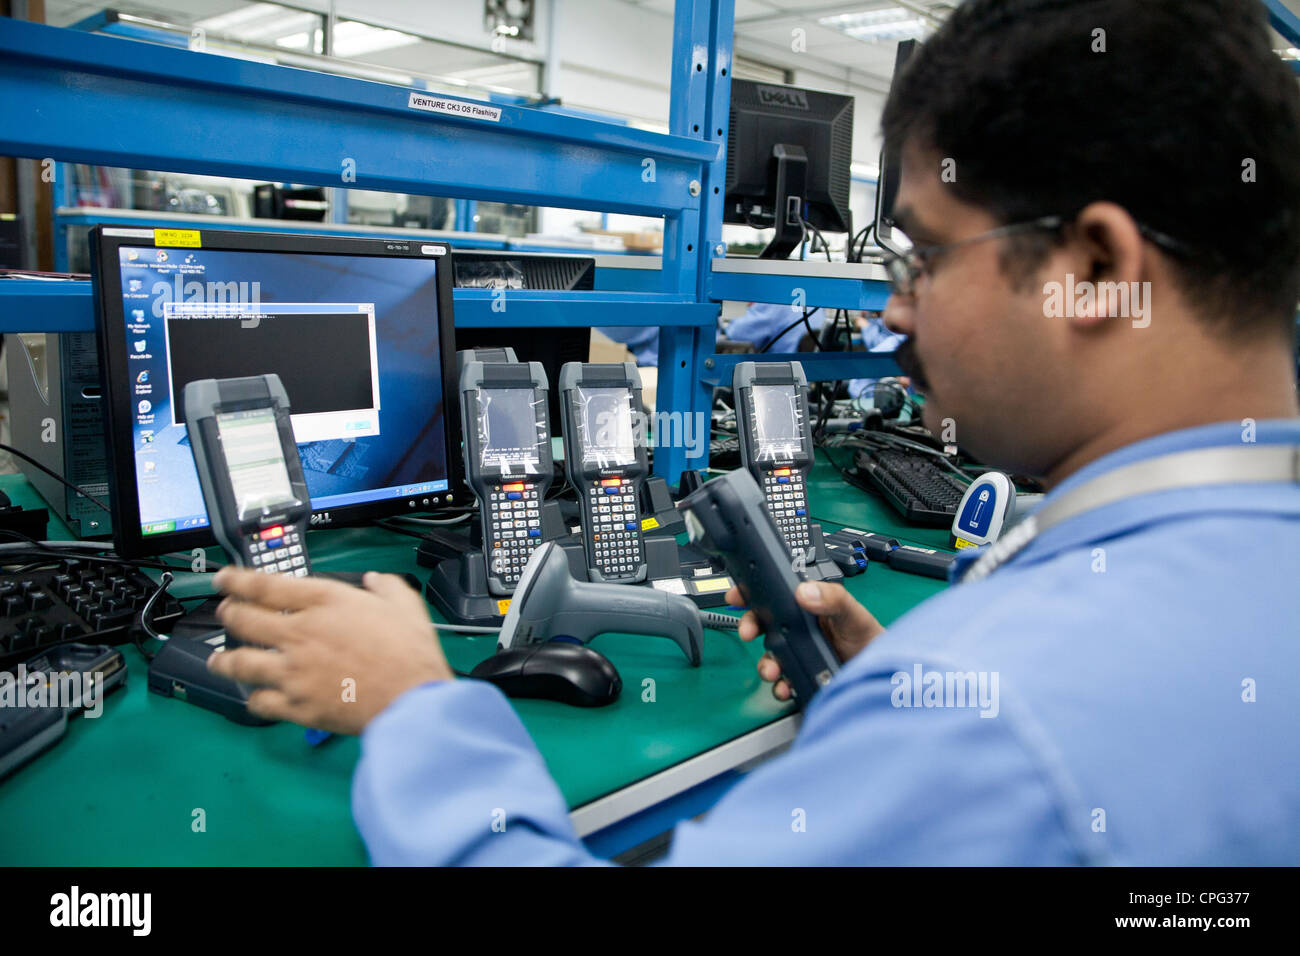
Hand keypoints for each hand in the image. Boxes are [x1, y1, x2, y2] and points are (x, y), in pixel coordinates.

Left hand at [206, 568, 453, 733]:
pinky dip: (253, 699)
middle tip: (225, 612)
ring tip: (218, 659)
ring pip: (239, 664)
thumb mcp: (404, 604)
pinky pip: (259, 702)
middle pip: (243, 620)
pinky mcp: (296, 705)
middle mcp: (299, 634)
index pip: (264, 585)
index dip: (236, 580)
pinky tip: (254, 696)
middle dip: (228, 613)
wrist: (411, 698)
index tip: (224, 579)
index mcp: (324, 603)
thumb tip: (374, 581)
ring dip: (224, 660)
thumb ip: (385, 586)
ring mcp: (293, 672)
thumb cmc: (410, 651)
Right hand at [724, 580, 884, 700]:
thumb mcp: (852, 612)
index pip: (773, 595)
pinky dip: (779, 687)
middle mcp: (796, 628)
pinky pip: (781, 682)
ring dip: (764, 664)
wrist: (881, 673)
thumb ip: (832, 598)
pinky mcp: (800, 675)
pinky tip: (786, 687)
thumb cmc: (867, 636)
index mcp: (806, 606)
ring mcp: (796, 652)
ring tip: (773, 670)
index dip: (751, 593)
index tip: (736, 595)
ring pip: (768, 656)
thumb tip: (805, 592)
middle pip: (762, 625)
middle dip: (749, 627)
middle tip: (748, 632)